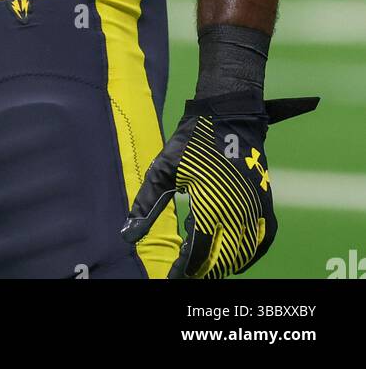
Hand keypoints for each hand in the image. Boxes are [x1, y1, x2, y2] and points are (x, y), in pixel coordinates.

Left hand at [121, 93, 318, 277]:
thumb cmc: (193, 141)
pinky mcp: (267, 208)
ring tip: (202, 263)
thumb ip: (146, 204)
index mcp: (210, 206)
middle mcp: (237, 215)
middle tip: (184, 272)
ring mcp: (255, 213)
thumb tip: (128, 235)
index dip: (183, 270)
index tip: (171, 276)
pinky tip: (231, 258)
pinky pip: (260, 245)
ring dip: (221, 265)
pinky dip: (245, 257)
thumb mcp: (163, 169)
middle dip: (201, 272)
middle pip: (220, 262)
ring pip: (241, 257)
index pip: (197, 255)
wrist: (230, 117)